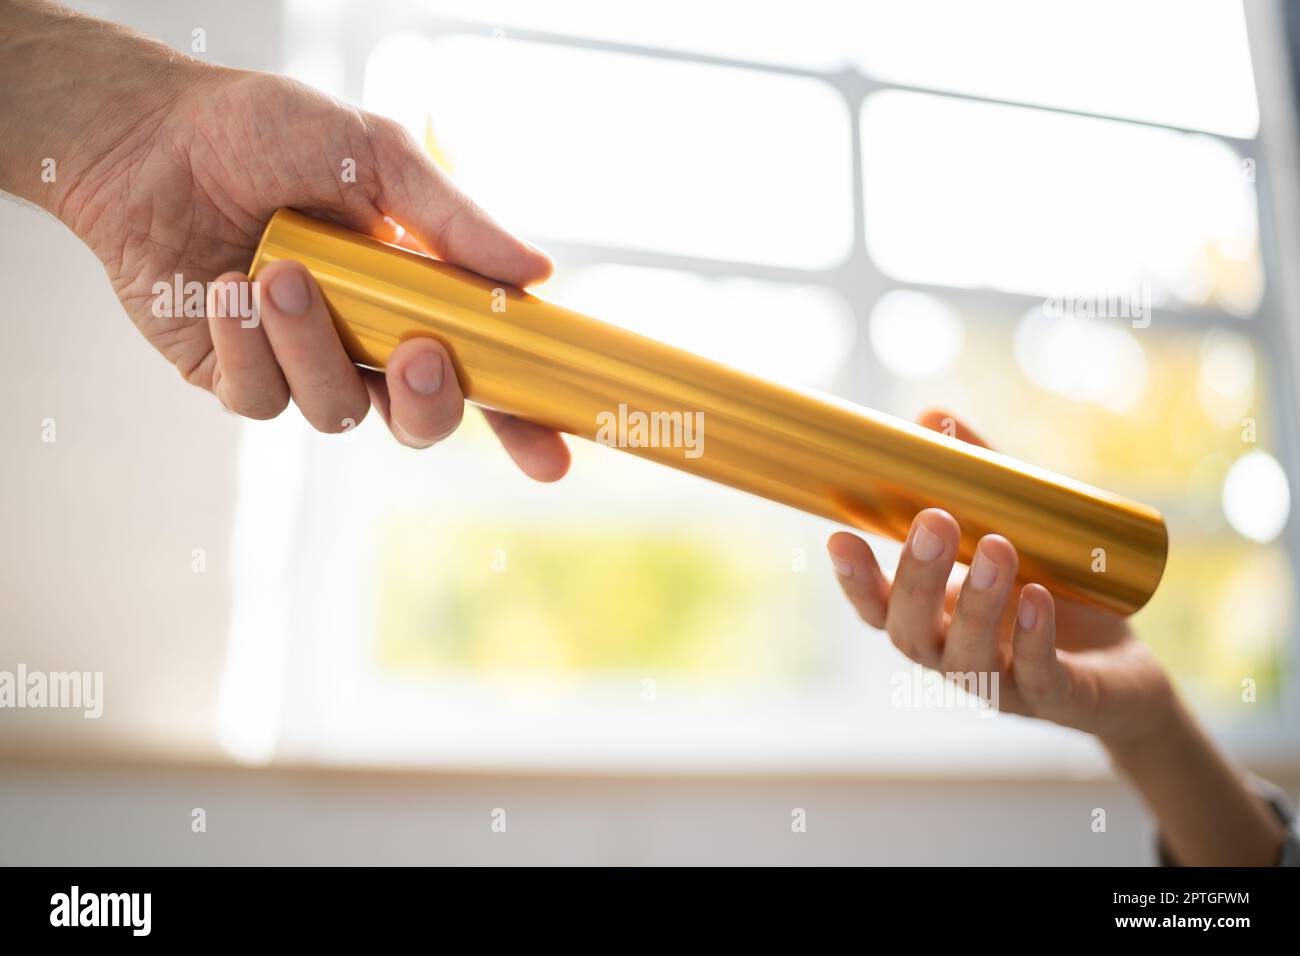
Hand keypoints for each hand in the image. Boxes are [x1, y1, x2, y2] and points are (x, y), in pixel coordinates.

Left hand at [17, 12, 566, 477]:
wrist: (149, 134)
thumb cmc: (268, 133)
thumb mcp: (377, 156)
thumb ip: (452, 221)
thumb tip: (536, 272)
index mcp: (416, 297)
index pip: (483, 372)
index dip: (522, 420)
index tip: (556, 457)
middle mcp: (365, 341)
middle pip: (420, 420)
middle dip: (428, 402)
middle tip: (418, 353)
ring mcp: (300, 363)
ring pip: (336, 411)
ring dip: (313, 347)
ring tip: (279, 272)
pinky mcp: (233, 374)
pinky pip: (258, 399)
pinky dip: (246, 348)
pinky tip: (226, 290)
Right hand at [827, 409, 1172, 743]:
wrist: (1125, 670)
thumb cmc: (1052, 592)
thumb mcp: (1015, 530)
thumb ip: (976, 481)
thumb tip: (931, 416)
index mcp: (932, 618)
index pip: (876, 607)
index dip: (855, 578)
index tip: (841, 536)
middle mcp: (953, 656)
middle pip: (912, 631)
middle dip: (919, 578)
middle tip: (934, 522)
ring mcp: (1002, 683)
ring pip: (971, 657)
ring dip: (979, 603)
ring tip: (998, 548)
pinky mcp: (1060, 699)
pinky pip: (1039, 676)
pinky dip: (1034, 639)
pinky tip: (1038, 599)